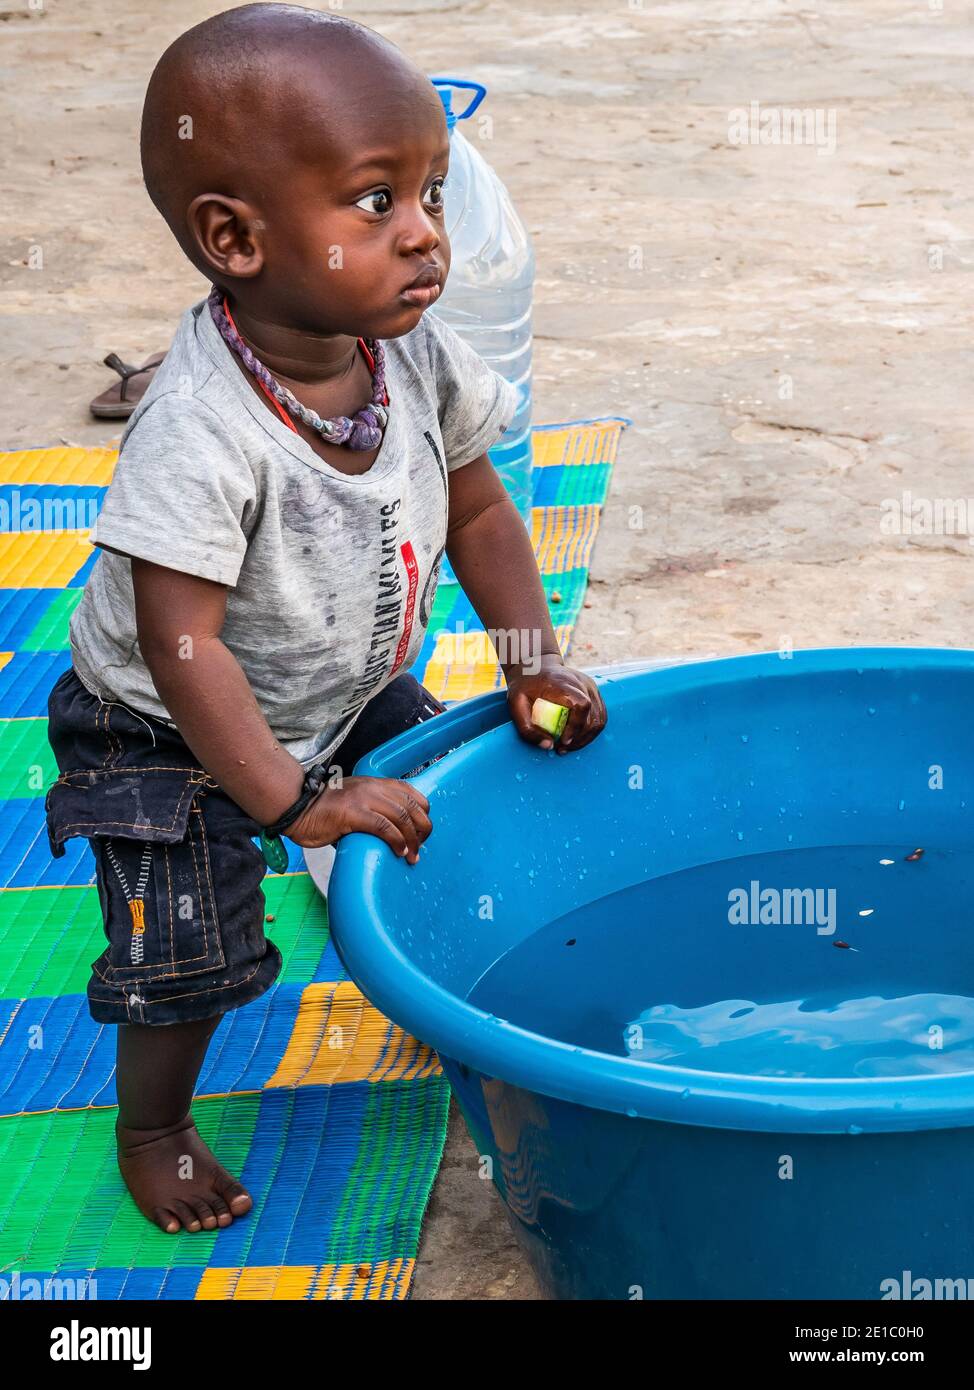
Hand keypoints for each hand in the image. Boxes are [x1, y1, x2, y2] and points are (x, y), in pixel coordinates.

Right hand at [285, 776, 431, 863]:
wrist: (297, 808)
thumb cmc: (323, 810)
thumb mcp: (354, 801)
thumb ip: (373, 809)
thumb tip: (393, 831)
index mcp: (375, 783)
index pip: (412, 794)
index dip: (422, 814)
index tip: (421, 832)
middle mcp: (373, 788)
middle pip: (412, 807)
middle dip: (422, 830)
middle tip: (420, 848)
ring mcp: (364, 799)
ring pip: (402, 817)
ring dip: (412, 840)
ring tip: (412, 855)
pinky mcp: (353, 814)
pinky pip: (384, 827)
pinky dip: (396, 841)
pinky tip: (398, 851)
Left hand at [506, 657, 606, 754]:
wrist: (535, 665)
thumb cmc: (524, 686)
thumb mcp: (515, 706)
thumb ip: (527, 729)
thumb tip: (549, 746)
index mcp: (562, 684)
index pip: (581, 705)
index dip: (576, 726)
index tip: (564, 741)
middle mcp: (580, 683)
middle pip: (593, 716)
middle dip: (579, 738)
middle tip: (562, 749)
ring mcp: (590, 687)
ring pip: (600, 719)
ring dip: (586, 738)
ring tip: (569, 746)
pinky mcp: (593, 692)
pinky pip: (600, 716)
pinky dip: (590, 731)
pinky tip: (576, 738)